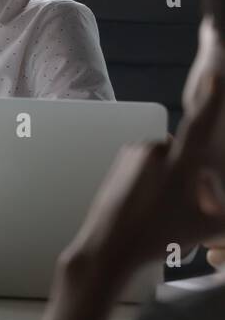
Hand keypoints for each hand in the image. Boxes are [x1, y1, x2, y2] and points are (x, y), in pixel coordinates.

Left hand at [40, 76, 224, 319]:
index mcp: (179, 165)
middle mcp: (156, 151)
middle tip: (182, 208)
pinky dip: (156, 178)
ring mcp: (137, 153)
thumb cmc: (159, 239)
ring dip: (175, 178)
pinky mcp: (124, 157)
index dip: (212, 99)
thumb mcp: (208, 228)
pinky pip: (151, 161)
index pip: (201, 125)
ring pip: (171, 158)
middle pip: (191, 152)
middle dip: (196, 176)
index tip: (216, 72)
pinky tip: (147, 203)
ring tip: (161, 210)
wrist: (106, 247)